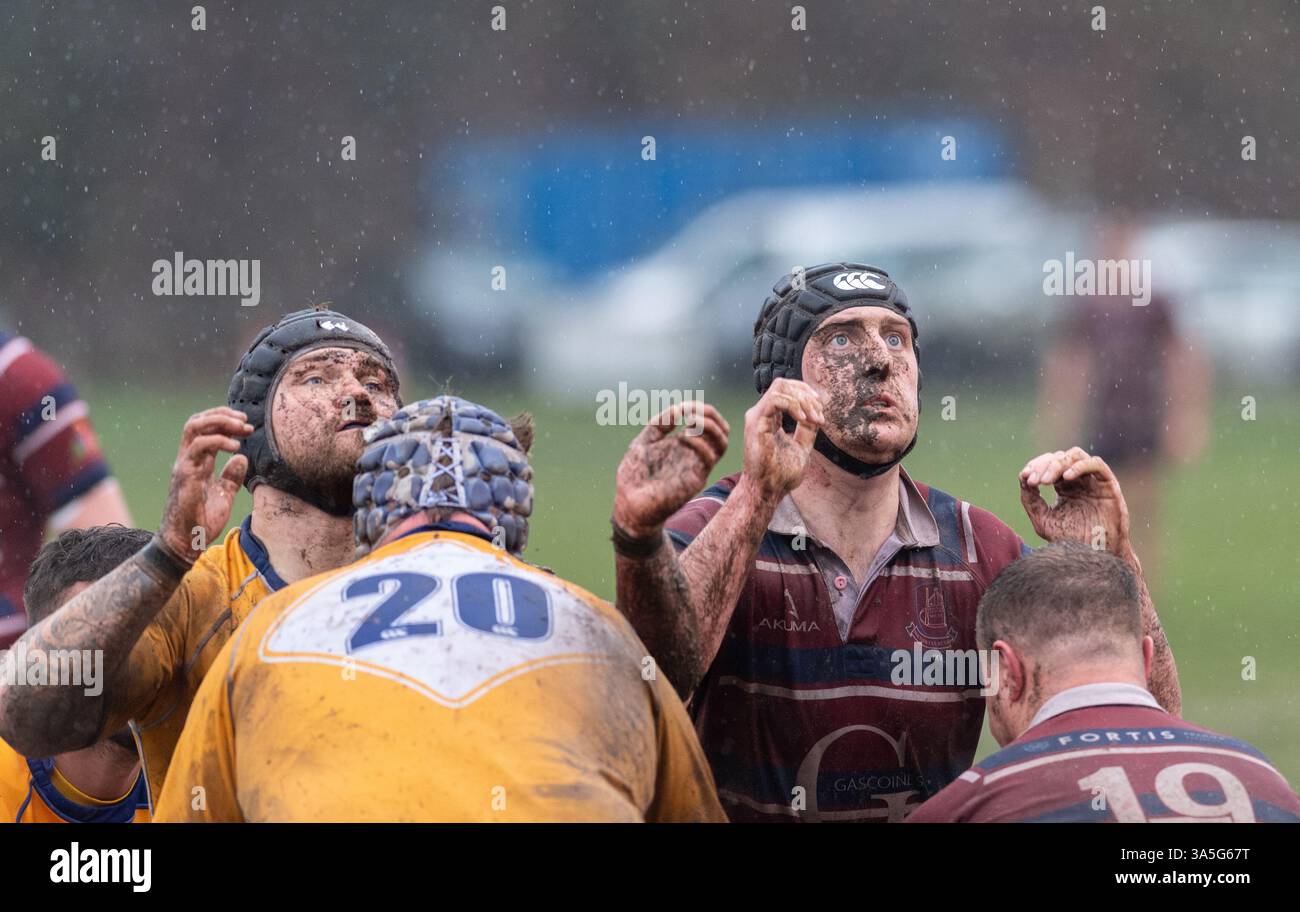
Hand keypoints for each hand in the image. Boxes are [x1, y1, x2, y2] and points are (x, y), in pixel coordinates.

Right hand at [159, 408, 251, 559]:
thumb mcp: (224, 495)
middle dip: (222, 415)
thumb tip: (242, 459)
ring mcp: (184, 465)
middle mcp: (187, 459)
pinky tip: (235, 447)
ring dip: (220, 422)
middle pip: (197, 421)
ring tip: (242, 429)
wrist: (187, 542)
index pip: (204, 428)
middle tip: (245, 422)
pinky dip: (218, 441)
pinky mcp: (185, 475)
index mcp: (196, 461)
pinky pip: (197, 447)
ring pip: (194, 427)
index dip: (224, 420)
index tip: (246, 425)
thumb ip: (231, 477)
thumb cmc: (201, 520)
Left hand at [613, 401, 729, 538]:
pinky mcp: (695, 479)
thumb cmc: (635, 474)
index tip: (684, 406)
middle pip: (721, 430)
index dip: (700, 409)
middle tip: (695, 411)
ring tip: (692, 421)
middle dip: (712, 415)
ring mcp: (696, 466)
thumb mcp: (644, 441)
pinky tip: (684, 437)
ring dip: (711, 427)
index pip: (707, 422)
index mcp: (683, 443)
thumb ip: (660, 424)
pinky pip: (709, 458)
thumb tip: (678, 408)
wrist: (630, 503)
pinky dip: (701, 442)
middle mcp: (694, 453)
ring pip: (722, 443)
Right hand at [742, 378, 823, 503]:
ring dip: (803, 400)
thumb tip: (817, 414)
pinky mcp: (756, 423)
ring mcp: (757, 417)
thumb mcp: (802, 446)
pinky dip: (794, 406)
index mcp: (770, 418)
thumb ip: (807, 429)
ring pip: (780, 387)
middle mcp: (761, 414)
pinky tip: (804, 420)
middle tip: (820, 415)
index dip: (806, 394)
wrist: (769, 491)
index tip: (821, 413)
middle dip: (806, 394)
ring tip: (814, 419)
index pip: (786, 390)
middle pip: (784, 383)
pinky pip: (775, 400)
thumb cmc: (781, 474)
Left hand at [1019, 447, 1130, 556]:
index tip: (1025, 477)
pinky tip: (1066, 477)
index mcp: (1064, 488)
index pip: (1048, 465)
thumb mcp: (1044, 520)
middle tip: (1034, 480)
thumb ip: (1031, 500)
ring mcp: (1094, 481)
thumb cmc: (1071, 541)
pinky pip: (1097, 465)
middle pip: (1059, 458)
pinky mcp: (1109, 484)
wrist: (1094, 556)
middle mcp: (1079, 481)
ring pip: (1076, 456)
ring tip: (1046, 480)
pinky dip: (1080, 466)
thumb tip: (1022, 478)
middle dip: (1044, 466)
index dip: (1035, 467)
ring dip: (1058, 464)